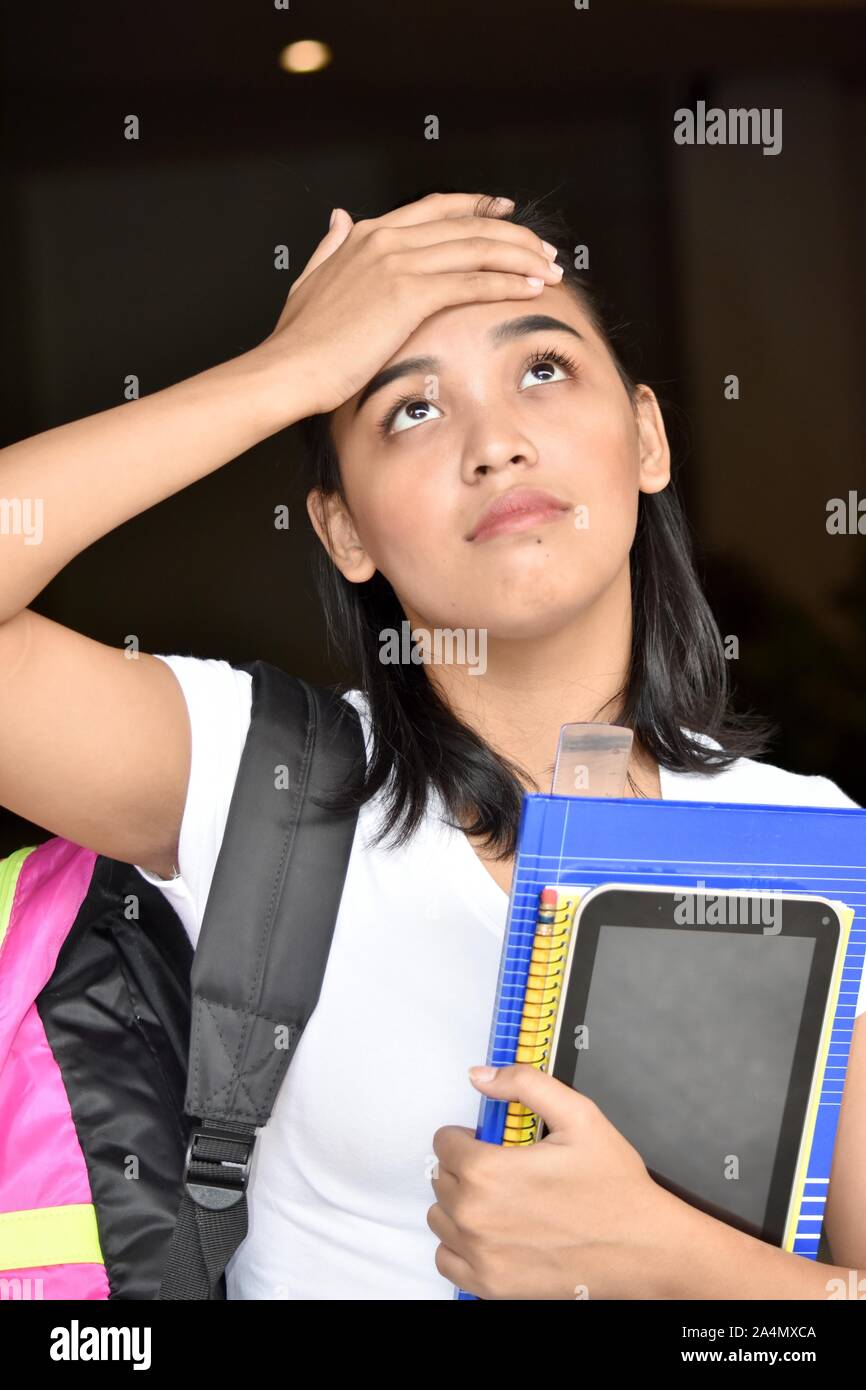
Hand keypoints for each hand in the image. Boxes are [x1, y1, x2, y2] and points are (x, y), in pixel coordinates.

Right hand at [258, 191, 563, 415]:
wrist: (287, 369)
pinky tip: (532, 289)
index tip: (506, 213)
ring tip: (550, 270)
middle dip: (513, 236)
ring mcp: (398, 263)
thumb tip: (339, 219)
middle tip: (543, 250)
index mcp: (366, 235)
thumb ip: (329, 248)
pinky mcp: (409, 294)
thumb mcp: (310, 281)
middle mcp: (385, 239)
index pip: (437, 210)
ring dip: (521, 257)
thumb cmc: (298, 342)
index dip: (477, 209)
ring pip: (478, 248)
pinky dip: (508, 282)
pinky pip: (473, 281)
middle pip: (467, 225)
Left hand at [429, 1062, 674, 1299]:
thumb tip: (482, 1076)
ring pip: (441, 1217)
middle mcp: (475, 1216)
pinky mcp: (490, 1286)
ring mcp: (480, 1255)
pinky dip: (462, 1245)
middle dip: (466, 1167)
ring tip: (501, 1199)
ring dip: (461, 1204)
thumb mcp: (579, 1116)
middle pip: (441, 1178)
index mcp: (488, 1171)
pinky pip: (447, 1259)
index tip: (490, 1142)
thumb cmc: (614, 1189)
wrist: (642, 1249)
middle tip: (504, 1169)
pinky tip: (493, 1233)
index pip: (444, 1143)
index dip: (468, 1136)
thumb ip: (524, 1085)